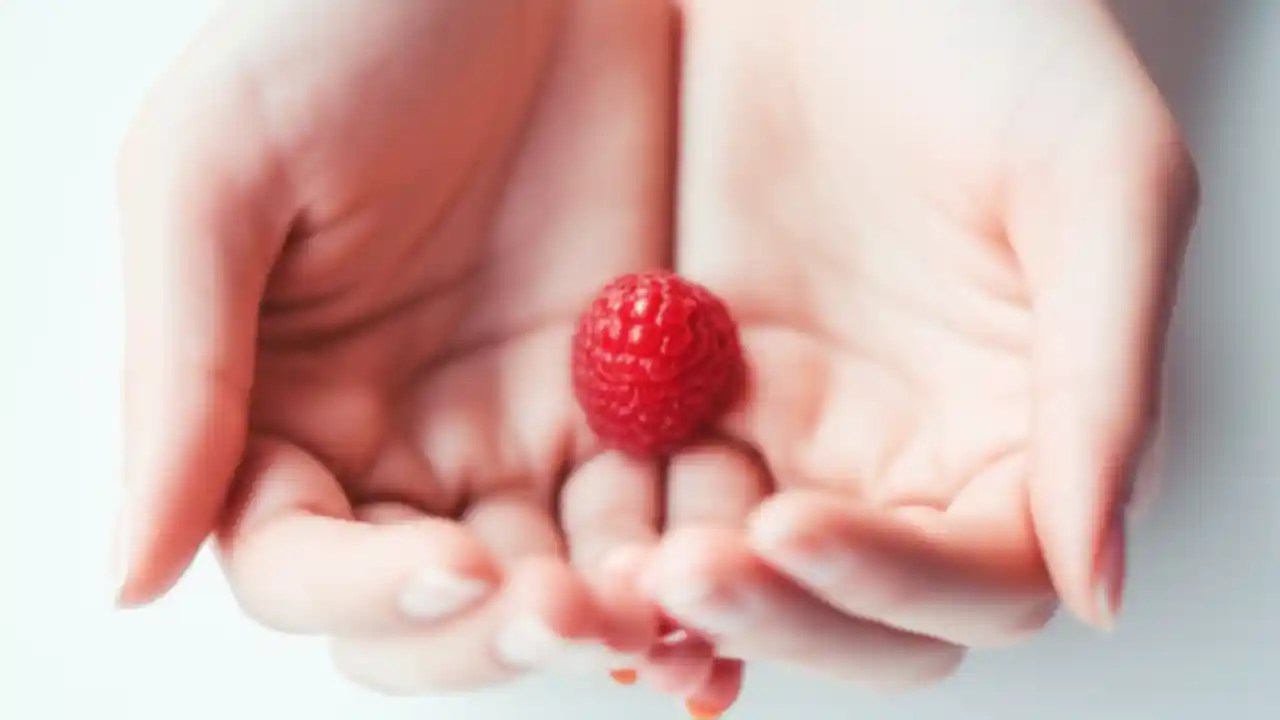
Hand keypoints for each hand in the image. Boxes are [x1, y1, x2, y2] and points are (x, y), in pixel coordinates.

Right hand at [116, 0, 677, 691]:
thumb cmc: (341, 27)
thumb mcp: (221, 176)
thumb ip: (185, 381)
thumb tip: (126, 577)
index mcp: (285, 411)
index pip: (300, 566)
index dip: (367, 593)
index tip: (454, 569)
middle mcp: (403, 442)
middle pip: (435, 608)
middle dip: (499, 631)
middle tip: (573, 608)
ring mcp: (525, 424)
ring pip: (561, 577)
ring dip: (611, 611)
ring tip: (670, 605)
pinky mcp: (637, 392)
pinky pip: (665, 501)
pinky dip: (694, 547)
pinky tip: (735, 561)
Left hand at [645, 0, 1198, 688]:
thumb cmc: (988, 38)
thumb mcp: (1092, 181)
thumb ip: (1104, 383)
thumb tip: (1101, 587)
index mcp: (1022, 430)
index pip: (981, 580)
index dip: (896, 583)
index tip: (798, 531)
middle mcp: (909, 453)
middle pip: (858, 613)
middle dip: (780, 613)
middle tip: (692, 572)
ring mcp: (796, 426)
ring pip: (749, 575)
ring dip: (689, 592)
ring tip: (619, 567)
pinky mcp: (697, 386)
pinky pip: (659, 489)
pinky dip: (626, 526)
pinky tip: (579, 522)